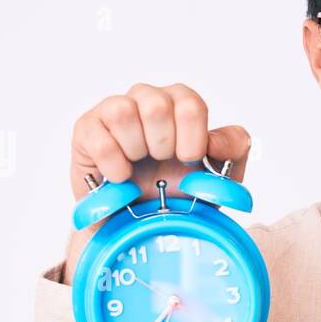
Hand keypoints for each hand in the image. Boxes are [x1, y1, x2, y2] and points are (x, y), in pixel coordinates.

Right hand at [62, 83, 253, 284]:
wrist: (140, 223)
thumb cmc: (179, 192)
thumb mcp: (220, 174)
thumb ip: (233, 147)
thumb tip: (215, 140)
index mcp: (181, 103)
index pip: (190, 104)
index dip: (192, 139)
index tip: (189, 161)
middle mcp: (147, 98)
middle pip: (156, 105)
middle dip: (163, 146)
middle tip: (160, 164)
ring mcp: (114, 110)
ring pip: (123, 113)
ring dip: (135, 151)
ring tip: (138, 167)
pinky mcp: (87, 129)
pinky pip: (100, 140)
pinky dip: (114, 166)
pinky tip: (120, 177)